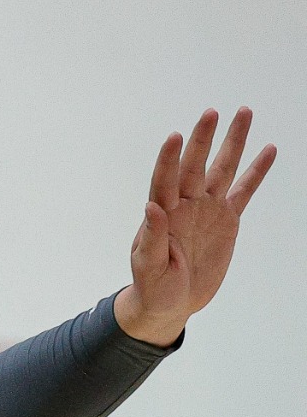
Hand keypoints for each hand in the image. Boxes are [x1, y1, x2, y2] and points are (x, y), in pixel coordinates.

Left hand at [114, 107, 276, 345]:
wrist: (170, 304)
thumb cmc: (152, 288)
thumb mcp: (148, 267)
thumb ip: (152, 237)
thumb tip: (152, 207)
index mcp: (162, 215)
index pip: (164, 180)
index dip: (168, 159)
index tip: (175, 137)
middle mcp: (185, 205)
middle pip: (195, 166)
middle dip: (203, 140)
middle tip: (212, 113)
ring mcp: (207, 209)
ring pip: (223, 169)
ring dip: (233, 142)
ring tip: (243, 113)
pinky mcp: (226, 220)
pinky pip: (244, 190)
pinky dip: (256, 171)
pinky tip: (267, 149)